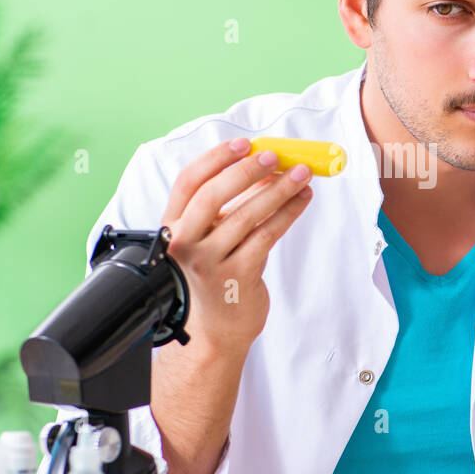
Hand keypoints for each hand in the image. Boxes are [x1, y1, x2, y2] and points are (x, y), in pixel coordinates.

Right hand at [160, 137, 313, 355]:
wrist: (217, 330)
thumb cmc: (216, 275)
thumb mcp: (209, 238)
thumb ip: (227, 206)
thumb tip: (266, 165)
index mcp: (173, 227)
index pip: (188, 183)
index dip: (215, 159)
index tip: (243, 143)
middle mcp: (184, 244)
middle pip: (212, 196)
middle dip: (247, 172)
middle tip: (276, 157)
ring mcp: (208, 263)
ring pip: (246, 216)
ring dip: (278, 190)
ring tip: (301, 175)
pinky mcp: (235, 277)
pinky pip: (266, 237)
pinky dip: (287, 214)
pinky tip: (301, 200)